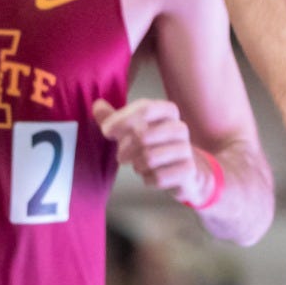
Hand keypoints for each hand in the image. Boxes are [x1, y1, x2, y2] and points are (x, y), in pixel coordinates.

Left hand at [93, 98, 211, 205]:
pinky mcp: (188, 170)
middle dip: (125, 149)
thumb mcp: (135, 130)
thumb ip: (115, 118)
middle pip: (143, 135)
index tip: (107, 132)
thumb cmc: (156, 146)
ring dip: (137, 166)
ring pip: (149, 158)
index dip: (122, 119)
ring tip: (138, 166)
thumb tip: (97, 104)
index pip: (145, 108)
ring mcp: (186, 149)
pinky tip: (152, 176)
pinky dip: (149, 180)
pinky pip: (158, 177)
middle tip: (121, 157)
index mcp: (168, 112)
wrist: (187, 172)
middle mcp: (180, 128)